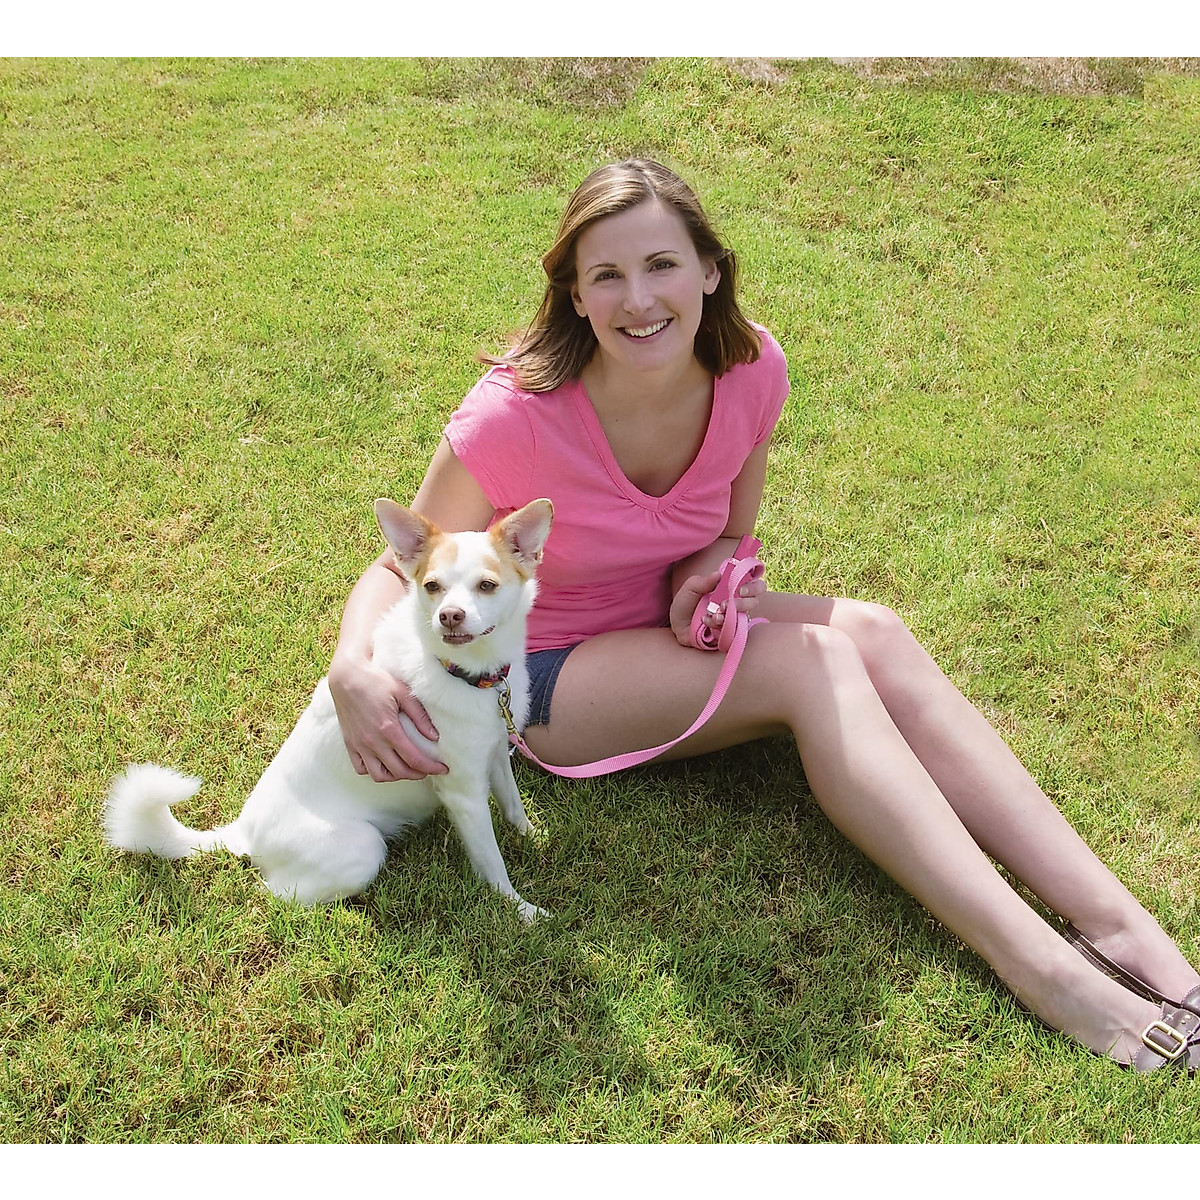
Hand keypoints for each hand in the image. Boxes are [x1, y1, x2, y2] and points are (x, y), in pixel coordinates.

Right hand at [328, 654, 446, 781]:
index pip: (414, 759)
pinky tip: (385, 764)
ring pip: (379, 775)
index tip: (443, 769)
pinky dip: (374, 771)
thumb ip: (419, 716)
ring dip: (396, 776)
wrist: (346, 677)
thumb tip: (434, 736)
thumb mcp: (403, 692)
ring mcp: (359, 745)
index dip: (431, 768)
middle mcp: (372, 741)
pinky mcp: (349, 744)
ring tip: (407, 768)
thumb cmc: (376, 681)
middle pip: (399, 771)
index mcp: (388, 729)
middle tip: (428, 769)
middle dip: (417, 774)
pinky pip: (361, 768)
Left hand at [668, 567, 767, 648]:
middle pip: (754, 601)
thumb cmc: (685, 604)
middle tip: (725, 604)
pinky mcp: (727, 633)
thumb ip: (704, 581)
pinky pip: (730, 631)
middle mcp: (736, 603)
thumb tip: (718, 574)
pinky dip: (718, 626)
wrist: (675, 625)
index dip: (753, 587)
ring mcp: (733, 619)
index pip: (753, 584)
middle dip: (744, 603)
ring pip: (743, 617)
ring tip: (713, 615)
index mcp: (731, 588)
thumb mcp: (690, 588)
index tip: (740, 590)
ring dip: (729, 615)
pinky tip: (706, 621)